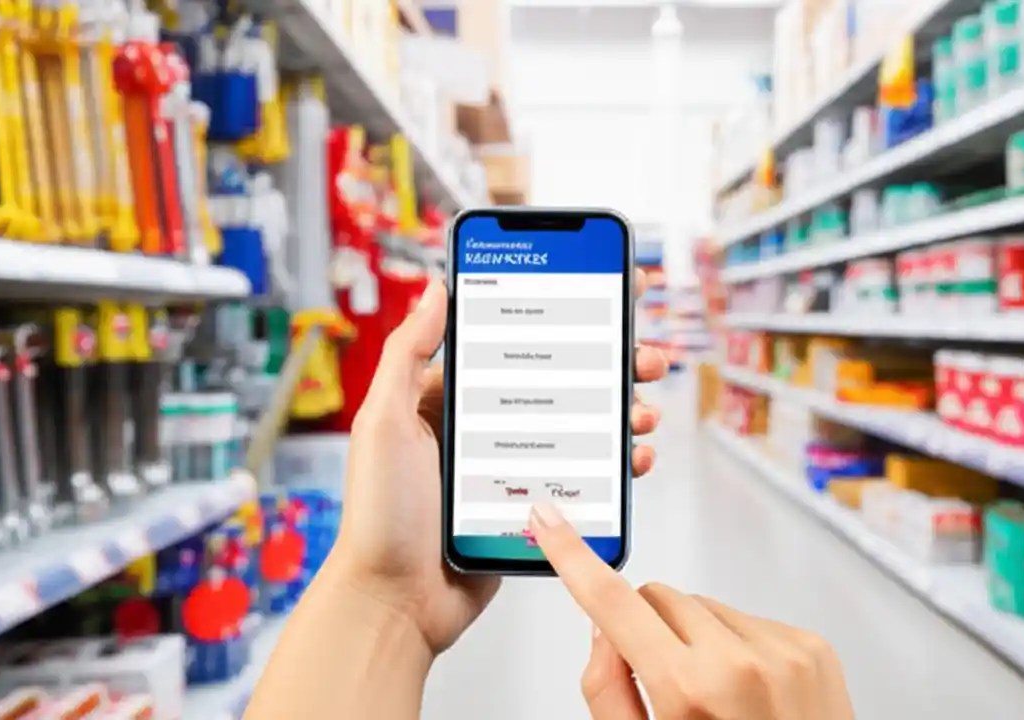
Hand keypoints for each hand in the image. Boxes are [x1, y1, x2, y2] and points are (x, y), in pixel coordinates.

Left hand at [327, 272, 669, 655]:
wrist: (396, 604)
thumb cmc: (379, 518)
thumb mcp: (384, 421)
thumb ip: (408, 353)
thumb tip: (436, 289)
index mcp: (446, 400)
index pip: (510, 343)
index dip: (556, 317)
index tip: (598, 293)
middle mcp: (482, 430)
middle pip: (557, 382)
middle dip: (606, 365)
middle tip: (643, 357)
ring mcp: (510, 470)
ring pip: (578, 428)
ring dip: (618, 413)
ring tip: (643, 409)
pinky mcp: (531, 510)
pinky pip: (581, 479)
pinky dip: (613, 465)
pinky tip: (633, 457)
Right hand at [530, 503, 855, 719]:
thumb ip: (609, 691)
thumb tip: (605, 633)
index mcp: (688, 691)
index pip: (612, 603)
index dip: (573, 558)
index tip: (551, 524)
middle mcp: (740, 662)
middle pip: (658, 598)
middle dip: (646, 627)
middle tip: (660, 682)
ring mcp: (783, 651)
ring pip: (705, 606)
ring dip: (697, 638)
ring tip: (717, 699)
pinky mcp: (812, 646)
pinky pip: (750, 620)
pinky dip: (739, 646)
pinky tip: (749, 694)